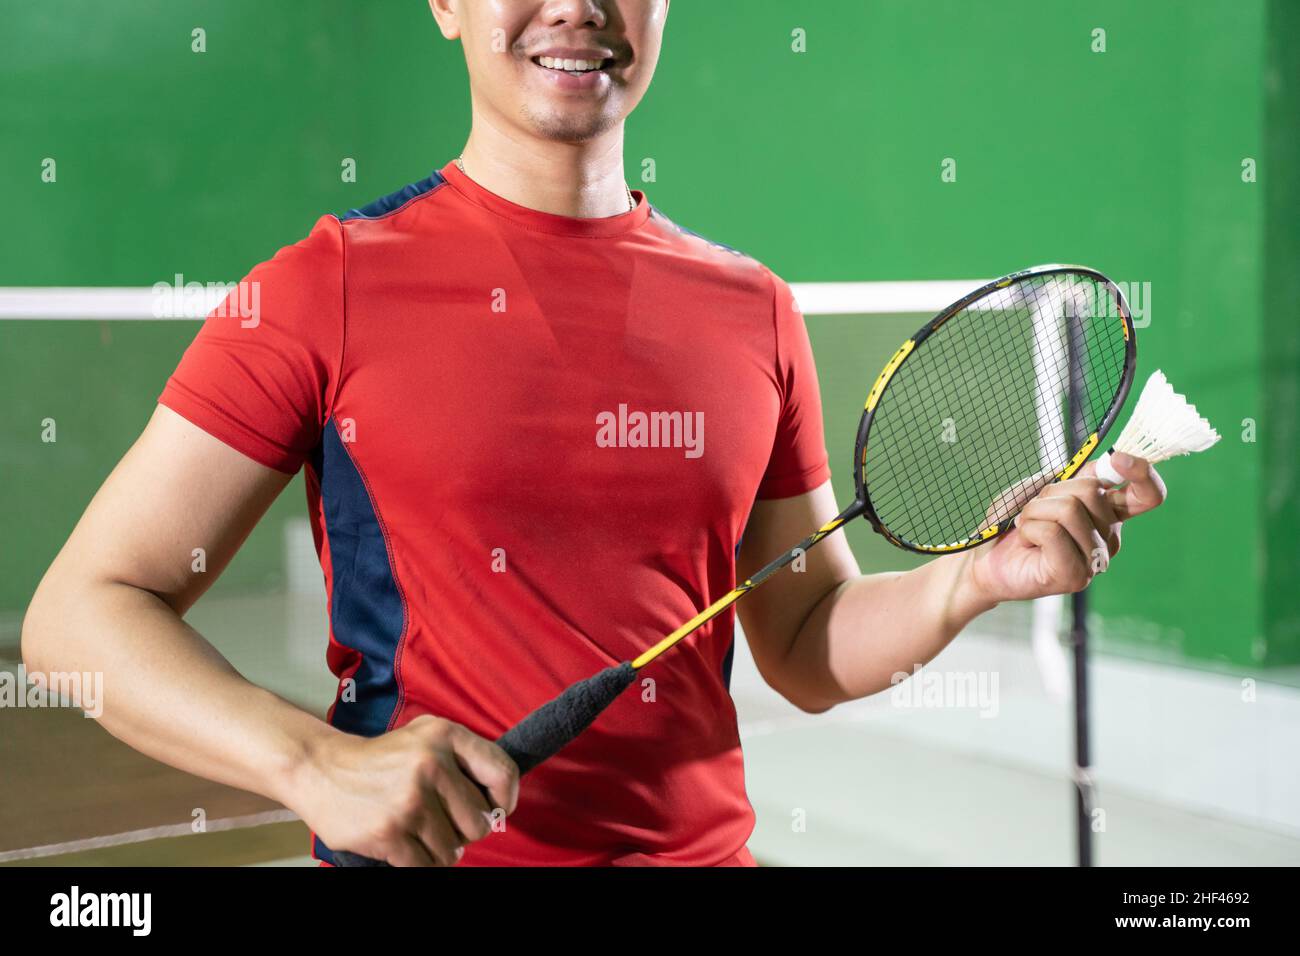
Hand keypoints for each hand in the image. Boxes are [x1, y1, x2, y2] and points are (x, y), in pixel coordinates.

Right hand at [289, 715, 518, 866]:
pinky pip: (427, 866)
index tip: (496, 810)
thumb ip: (464, 758)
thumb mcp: (426, 736)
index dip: (505, 800)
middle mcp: (431, 764)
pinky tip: (408, 846)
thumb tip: (500, 800)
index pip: (502, 773)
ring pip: (454, 850)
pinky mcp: (388, 832)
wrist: (321, 769)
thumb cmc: (382, 758)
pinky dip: (421, 863)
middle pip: (479, 822)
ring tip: (421, 832)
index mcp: (445, 736)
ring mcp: (409, 800)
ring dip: (440, 849)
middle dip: (465, 831)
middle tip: (444, 823)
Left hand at [967, 452, 1166, 603]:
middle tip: (1033, 510)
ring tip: (1025, 527)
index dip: (1141, 472)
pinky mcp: (1075, 575)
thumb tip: (1105, 464)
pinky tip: (1026, 542)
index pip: (1148, 494)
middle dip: (1051, 491)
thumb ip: (1074, 475)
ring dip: (1034, 511)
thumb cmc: (1012, 521)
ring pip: (1070, 510)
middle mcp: (1108, 537)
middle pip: (1093, 491)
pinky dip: (1029, 528)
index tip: (1116, 458)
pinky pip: (1052, 532)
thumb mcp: (1038, 488)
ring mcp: (1094, 559)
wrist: (983, 558)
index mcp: (1108, 513)